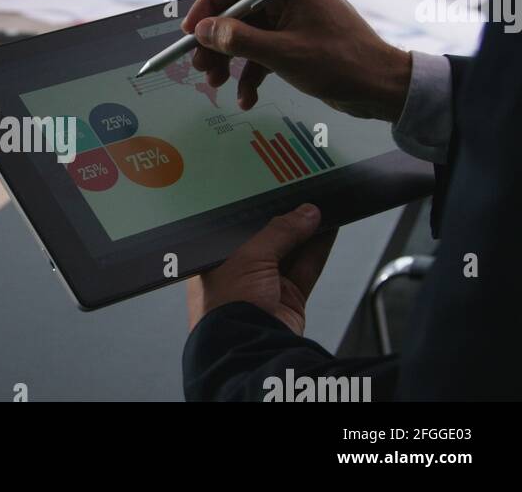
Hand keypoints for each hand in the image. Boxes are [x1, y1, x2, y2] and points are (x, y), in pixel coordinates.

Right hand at [182, 0, 411, 120]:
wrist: (380, 87)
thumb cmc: (338, 63)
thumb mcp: (282, 53)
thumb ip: (238, 40)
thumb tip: (203, 31)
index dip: (209, 5)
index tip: (191, 32)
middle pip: (238, 12)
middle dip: (217, 41)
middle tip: (200, 66)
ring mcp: (294, 19)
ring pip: (248, 35)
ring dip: (230, 60)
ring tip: (217, 84)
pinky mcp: (297, 41)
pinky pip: (264, 52)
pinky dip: (252, 74)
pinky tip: (246, 98)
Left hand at [188, 204, 336, 334]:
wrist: (248, 347)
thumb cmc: (227, 307)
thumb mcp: (248, 257)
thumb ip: (278, 232)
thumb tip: (304, 213)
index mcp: (214, 261)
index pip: (237, 229)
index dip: (256, 213)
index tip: (276, 196)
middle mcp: (238, 273)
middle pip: (267, 239)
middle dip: (286, 221)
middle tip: (303, 200)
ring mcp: (264, 287)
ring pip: (290, 252)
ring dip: (306, 232)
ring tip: (321, 208)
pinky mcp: (288, 298)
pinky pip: (306, 267)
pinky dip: (318, 249)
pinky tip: (327, 229)